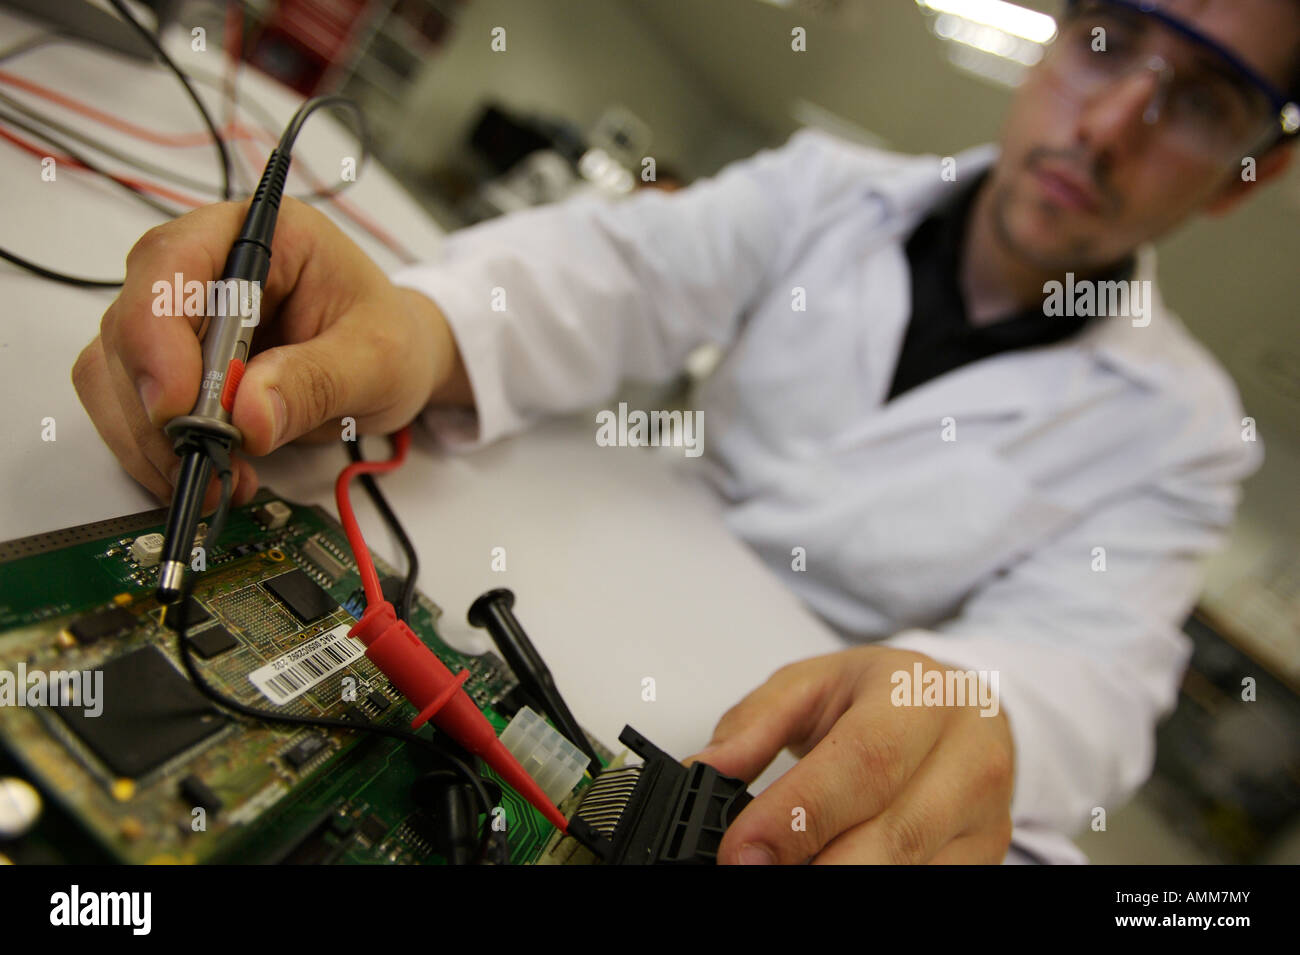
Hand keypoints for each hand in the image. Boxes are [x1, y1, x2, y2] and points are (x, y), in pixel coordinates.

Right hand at [72, 198, 468, 508]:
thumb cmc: (389, 341)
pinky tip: (207, 472)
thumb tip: (249, 415)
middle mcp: (206, 265)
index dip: (158, 333)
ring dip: (151, 438)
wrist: (392, 365)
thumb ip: (316, 381)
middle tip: (202, 459)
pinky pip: (130, 409)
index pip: (175, 261)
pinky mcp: (170, 367)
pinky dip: (156, 451)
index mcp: (263, 234)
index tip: (176, 405)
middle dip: (155, 404)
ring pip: (115, 372)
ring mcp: (180, 317)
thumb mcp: (376, 360)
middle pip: (131, 323)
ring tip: (218, 477)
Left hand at [687, 646, 1014, 863]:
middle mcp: (968, 756)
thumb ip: (753, 725)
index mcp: (920, 696)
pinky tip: (827, 870)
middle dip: (814, 867)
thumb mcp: (811, 685)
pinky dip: (871, 888)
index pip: (865, 762)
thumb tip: (706, 770)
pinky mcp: (988, 857)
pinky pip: (929, 888)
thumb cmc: (882, 695)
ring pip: (910, 873)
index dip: (799, 815)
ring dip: (838, 882)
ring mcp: (987, 816)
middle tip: (753, 872)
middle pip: (892, 837)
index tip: (742, 852)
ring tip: (787, 870)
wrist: (960, 708)